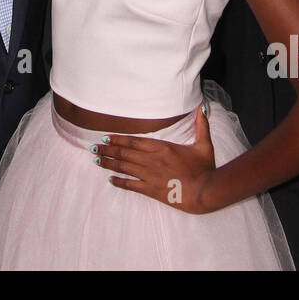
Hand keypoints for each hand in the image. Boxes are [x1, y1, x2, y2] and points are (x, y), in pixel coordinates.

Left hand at [94, 106, 217, 213]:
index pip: (134, 141)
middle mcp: (152, 160)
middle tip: (93, 148)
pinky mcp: (152, 190)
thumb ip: (201, 125)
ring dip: (109, 163)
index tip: (105, 137)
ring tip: (96, 160)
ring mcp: (150, 175)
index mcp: (162, 147)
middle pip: (124, 153)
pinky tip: (111, 180)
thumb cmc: (205, 168)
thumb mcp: (204, 145)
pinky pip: (131, 185)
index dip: (118, 139)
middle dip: (107, 150)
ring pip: (124, 167)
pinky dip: (120, 182)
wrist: (205, 191)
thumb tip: (203, 107)